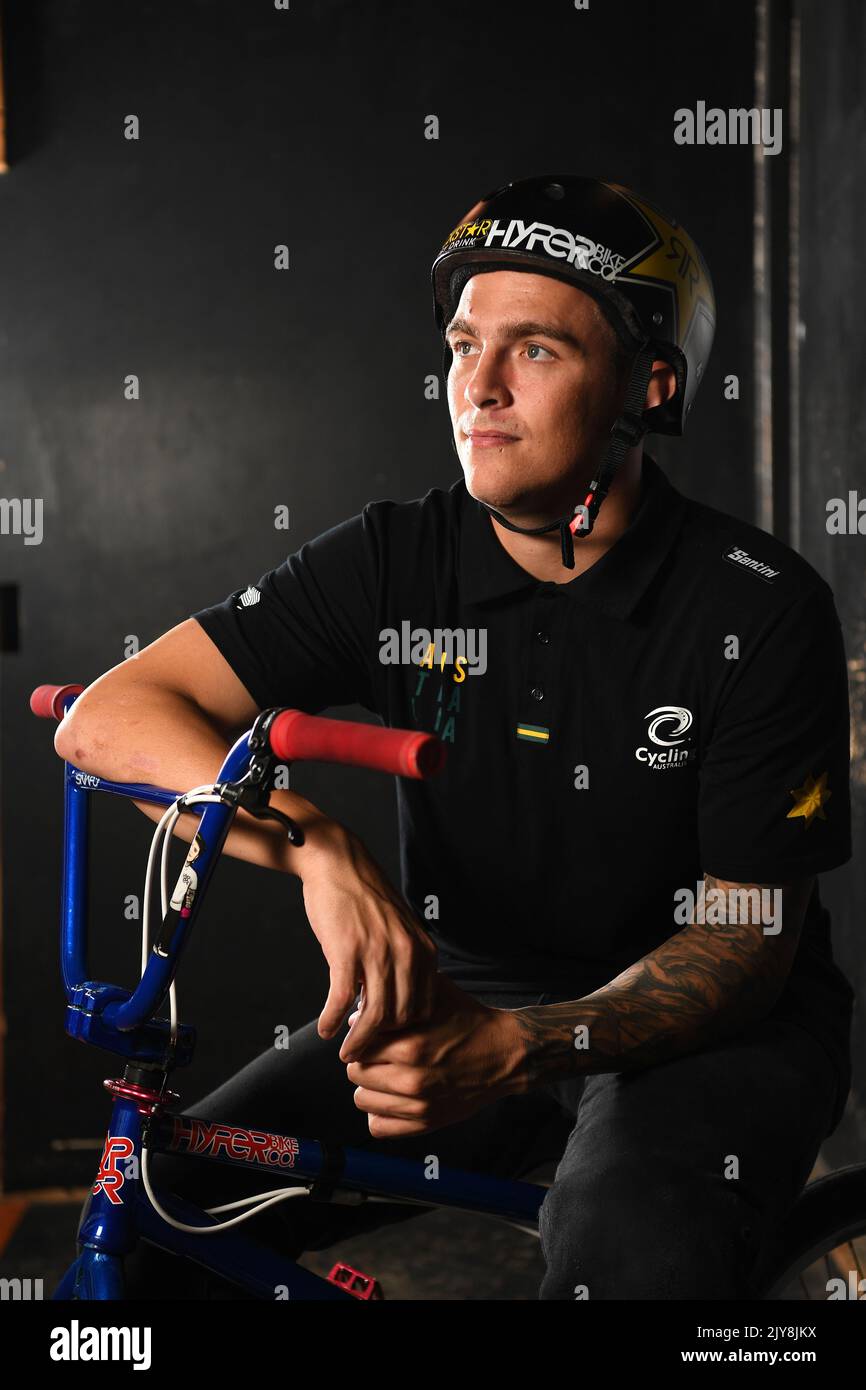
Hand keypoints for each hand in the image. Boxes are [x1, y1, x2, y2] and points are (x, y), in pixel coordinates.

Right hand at [299, 821, 438, 1050]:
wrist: (339, 864)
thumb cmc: (365, 897)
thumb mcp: (400, 929)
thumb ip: (405, 962)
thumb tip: (398, 1000)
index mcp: (423, 950)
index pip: (424, 1008)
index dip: (405, 1030)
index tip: (387, 1038)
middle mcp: (406, 954)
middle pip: (402, 1018)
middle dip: (384, 1040)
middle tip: (365, 1049)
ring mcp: (378, 954)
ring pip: (375, 1017)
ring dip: (359, 1041)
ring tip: (346, 1052)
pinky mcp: (347, 952)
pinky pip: (342, 1001)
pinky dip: (332, 1020)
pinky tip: (325, 1029)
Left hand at [341, 973, 523, 1137]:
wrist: (504, 1054)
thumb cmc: (468, 1021)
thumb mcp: (435, 996)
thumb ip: (395, 1000)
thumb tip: (358, 1011)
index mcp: (411, 1046)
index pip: (357, 1046)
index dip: (360, 1037)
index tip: (369, 1035)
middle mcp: (412, 1080)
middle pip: (355, 1073)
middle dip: (363, 1060)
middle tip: (377, 1054)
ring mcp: (419, 1106)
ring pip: (362, 1100)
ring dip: (370, 1086)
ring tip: (385, 1075)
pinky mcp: (426, 1124)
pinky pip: (378, 1127)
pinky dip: (379, 1113)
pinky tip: (391, 1097)